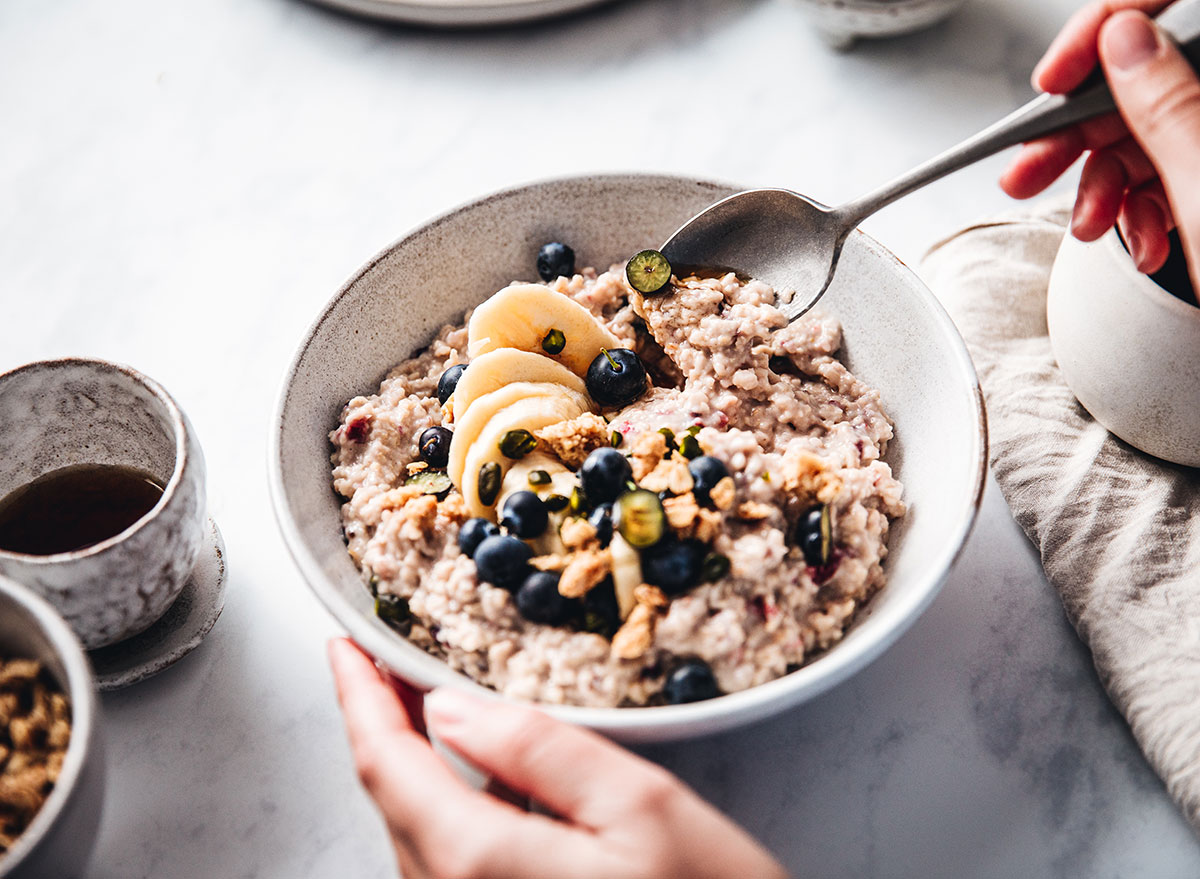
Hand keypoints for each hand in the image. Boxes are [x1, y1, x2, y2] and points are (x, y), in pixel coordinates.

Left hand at [327, 638, 789, 878]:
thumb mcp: (640, 808)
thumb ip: (538, 751)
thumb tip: (451, 710)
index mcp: (479, 861)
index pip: (386, 763)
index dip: (358, 694)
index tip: (347, 644)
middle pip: (392, 798)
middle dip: (382, 720)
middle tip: (388, 659)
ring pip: (415, 831)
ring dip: (410, 762)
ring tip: (422, 703)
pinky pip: (447, 861)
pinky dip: (443, 803)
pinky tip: (473, 775)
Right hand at [1000, 0, 1199, 284]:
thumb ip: (1169, 107)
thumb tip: (1124, 40)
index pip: (1171, 6)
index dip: (1104, 31)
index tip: (1055, 79)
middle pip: (1153, 79)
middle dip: (1083, 134)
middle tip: (1029, 168)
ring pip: (1154, 135)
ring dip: (1106, 185)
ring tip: (1089, 227)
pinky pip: (1173, 174)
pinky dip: (1143, 211)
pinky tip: (1143, 242)